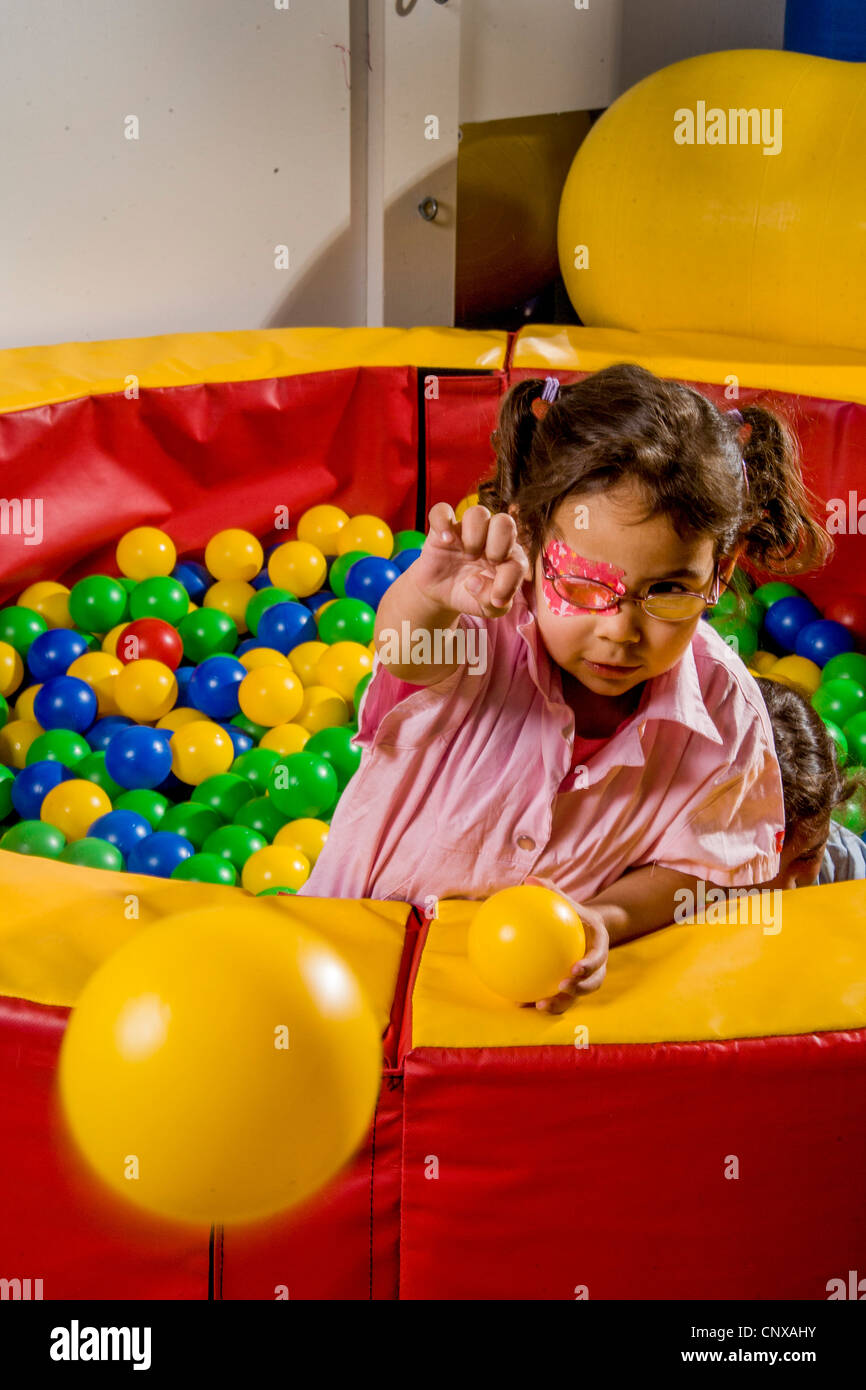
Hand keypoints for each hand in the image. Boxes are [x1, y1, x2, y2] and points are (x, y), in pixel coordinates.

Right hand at [411, 501, 531, 620]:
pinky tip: (445, 541)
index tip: (495, 599)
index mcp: (509, 556)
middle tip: (487, 563)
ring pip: (478, 512)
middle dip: (498, 545)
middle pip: (505, 521)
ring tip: (468, 555)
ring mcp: (466, 531)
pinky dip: (443, 523)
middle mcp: (491, 538)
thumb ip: (493, 603)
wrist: (442, 595)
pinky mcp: (442, 529)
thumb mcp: (488, 609)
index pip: (518, 557)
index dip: (508, 580)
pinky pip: (442, 511)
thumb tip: (475, 581)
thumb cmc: (472, 596)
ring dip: (475, 536)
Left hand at [520, 875, 609, 1013]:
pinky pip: (558, 998)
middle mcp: (595, 967)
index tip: (575, 969)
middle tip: (561, 988)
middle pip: (592, 983)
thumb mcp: (567, 901)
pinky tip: (519, 1003)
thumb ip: (551, 891)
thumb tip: (529, 879)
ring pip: (575, 997)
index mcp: (598, 947)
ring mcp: (584, 980)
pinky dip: (541, 1001)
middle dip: (579, 989)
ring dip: (560, 1004)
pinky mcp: (570, 988)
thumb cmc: (573, 914)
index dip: (589, 966)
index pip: (598, 958)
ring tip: (538, 1006)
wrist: (587, 930)